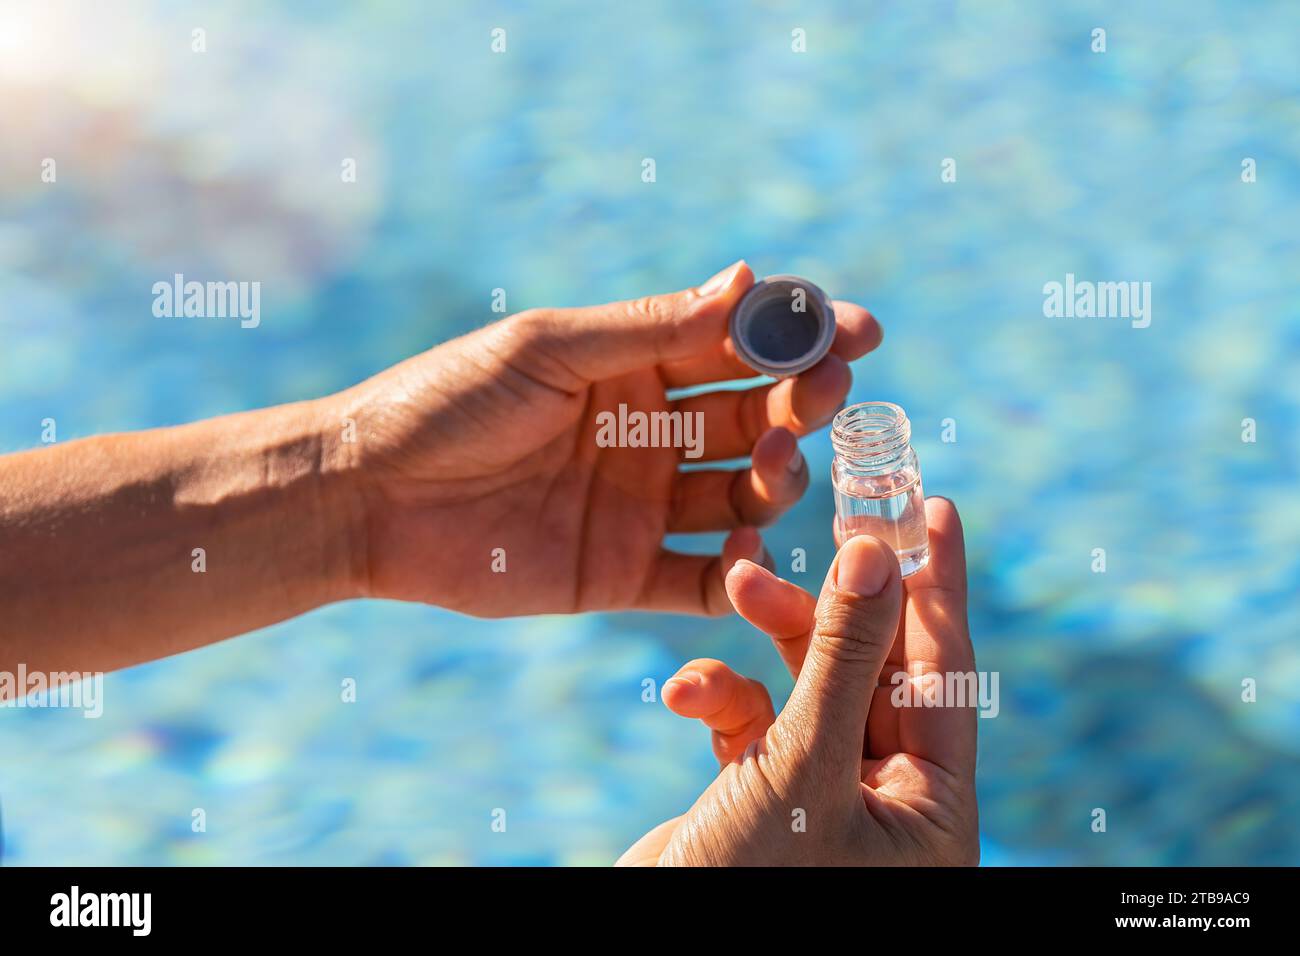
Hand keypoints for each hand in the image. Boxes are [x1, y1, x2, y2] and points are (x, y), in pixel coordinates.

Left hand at [329, 262, 881, 615]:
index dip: (798, 339)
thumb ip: (649, 328)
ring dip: (776, 478)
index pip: (735, 347)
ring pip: (742, 496)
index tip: (856, 331)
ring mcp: (641, 506)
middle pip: (753, 419)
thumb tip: (748, 279)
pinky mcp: (622, 573)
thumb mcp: (548, 348)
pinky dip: (736, 573)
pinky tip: (750, 552)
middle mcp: (648, 434)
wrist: (367, 495)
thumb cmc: (445, 400)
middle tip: (825, 394)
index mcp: (632, 367)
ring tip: (777, 463)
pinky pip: (699, 581)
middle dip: (799, 405)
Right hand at [617, 498, 977, 865]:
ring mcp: (819, 798)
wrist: (645, 951)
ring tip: (735, 582)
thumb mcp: (801, 767)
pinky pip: (753, 721)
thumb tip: (876, 556)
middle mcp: (884, 803)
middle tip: (820, 520)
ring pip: (809, 684)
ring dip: (771, 636)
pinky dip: (720, 695)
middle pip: (874, 668)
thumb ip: (842, 660)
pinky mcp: (759, 796)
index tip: (933, 509)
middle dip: (836, 600)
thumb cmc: (747, 888)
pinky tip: (686, 693)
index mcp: (929, 811)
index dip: (938, 585)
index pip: (946, 673)